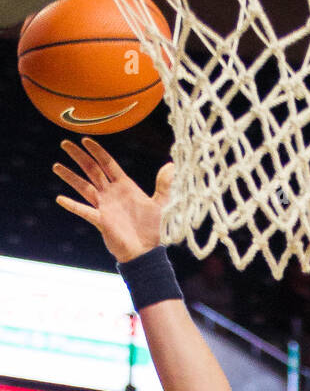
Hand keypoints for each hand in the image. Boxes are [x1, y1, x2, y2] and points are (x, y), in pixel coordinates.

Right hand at [53, 138, 172, 262]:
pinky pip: (84, 211)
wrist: (146, 251)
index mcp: (124, 186)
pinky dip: (72, 205)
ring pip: (84, 187)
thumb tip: (171, 165)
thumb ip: (163, 185)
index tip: (85, 139)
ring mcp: (104, 206)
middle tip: (65, 143)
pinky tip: (60, 199)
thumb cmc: (152, 228)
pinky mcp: (100, 220)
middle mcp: (111, 193)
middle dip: (79, 156)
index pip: (107, 163)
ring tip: (56, 166)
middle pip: (92, 170)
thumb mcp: (160, 204)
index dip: (97, 151)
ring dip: (70, 176)